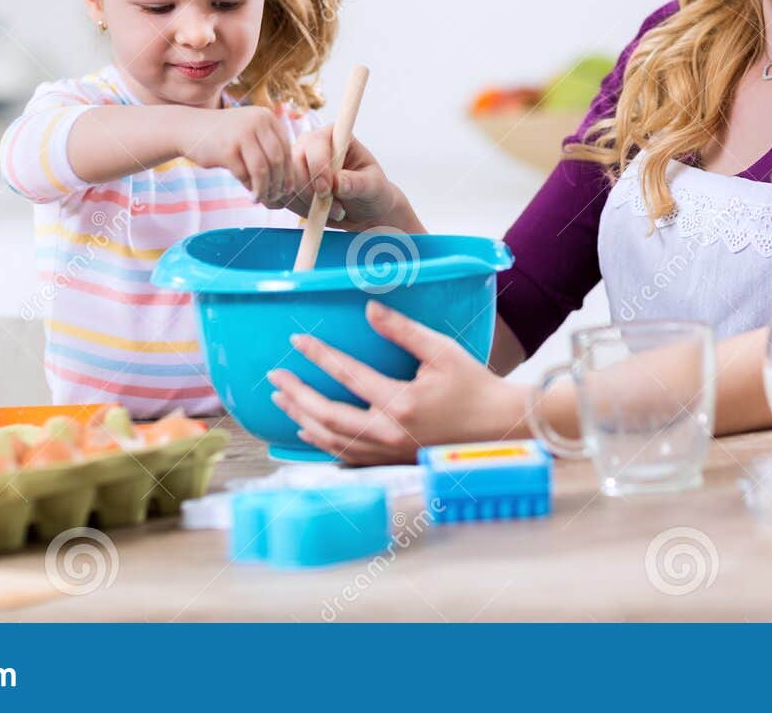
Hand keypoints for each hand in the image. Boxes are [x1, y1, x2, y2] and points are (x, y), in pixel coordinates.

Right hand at [175, 106, 296, 206]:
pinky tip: (249, 193)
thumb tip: (288, 180)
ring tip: (260, 198)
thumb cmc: (224, 136)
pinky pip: (244, 174)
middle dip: (278, 182)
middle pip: (277, 160)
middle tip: (276, 197)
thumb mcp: (250, 132)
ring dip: (264, 189)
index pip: (286, 149)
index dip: (289, 172)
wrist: (189, 130)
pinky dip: (249, 186)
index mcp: (266, 117)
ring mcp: (241, 134)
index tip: (288, 189)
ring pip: (262, 170)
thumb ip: (268, 147)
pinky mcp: (227, 150)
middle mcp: (256, 122)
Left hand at [267, 301, 523, 463]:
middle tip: (275, 376)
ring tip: (282, 400)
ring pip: (332, 439)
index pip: (348, 375)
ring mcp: (387, 452)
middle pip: (328, 414)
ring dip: (302, 418)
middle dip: (297, 393)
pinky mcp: (389, 461)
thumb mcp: (441, 351)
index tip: (297, 340)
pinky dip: (321, 443)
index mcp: (401, 402)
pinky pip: (345, 456)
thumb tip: (369, 309)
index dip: (319, 356)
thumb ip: (403, 331)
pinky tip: (308, 431)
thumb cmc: (472, 385)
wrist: (496, 427)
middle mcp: (388, 432)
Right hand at [291, 128, 416, 231]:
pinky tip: (314, 214)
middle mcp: (311, 144)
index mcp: (335, 135)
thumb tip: (338, 183)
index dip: (318, 167)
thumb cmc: (372, 191)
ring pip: (285, 182)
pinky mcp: (290, 182)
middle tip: (335, 209)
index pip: (316, 143)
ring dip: (305, 204)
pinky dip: (295, 209)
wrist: (364, 210)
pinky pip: (280, 195)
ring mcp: (298, 163)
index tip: (328, 191)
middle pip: (294, 163)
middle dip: (310, 191)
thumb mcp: (373, 186)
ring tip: (332, 212)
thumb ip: (357, 183)